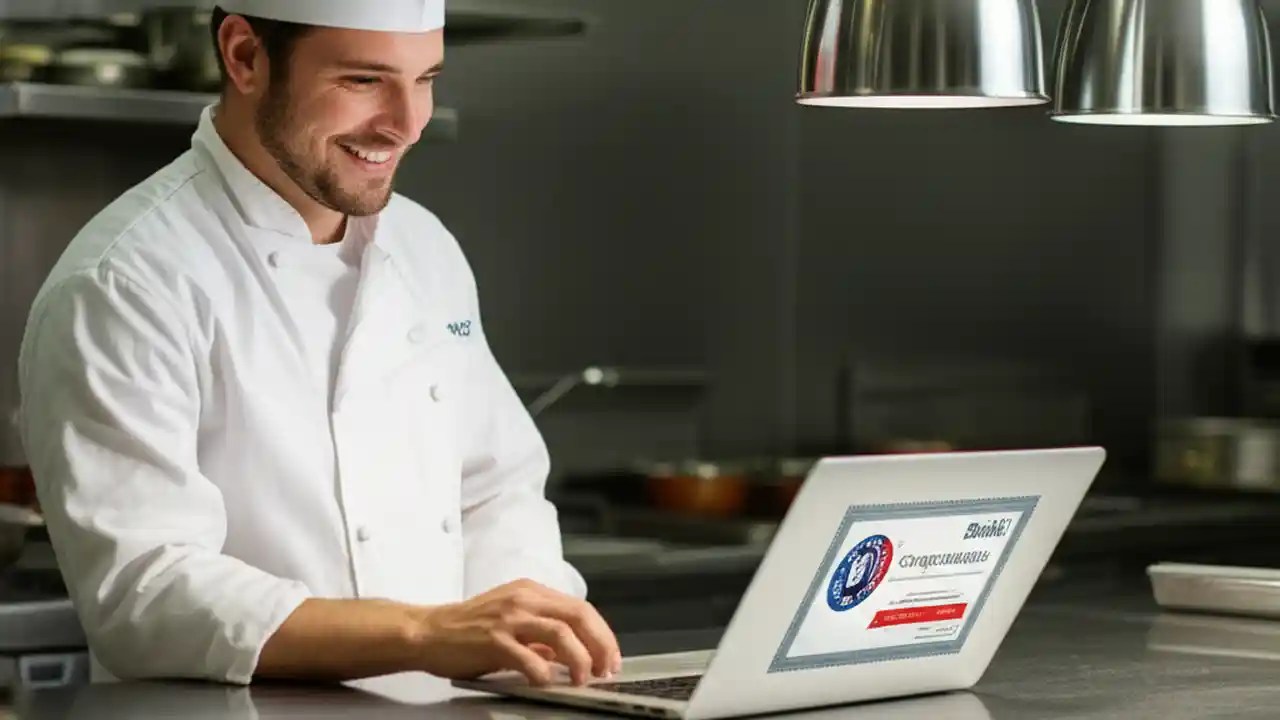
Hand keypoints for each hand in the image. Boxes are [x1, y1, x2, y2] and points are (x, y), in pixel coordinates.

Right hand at [416, 579, 622, 685]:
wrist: (427, 631)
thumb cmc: (468, 630)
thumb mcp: (512, 622)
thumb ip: (542, 634)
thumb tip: (573, 653)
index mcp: (531, 592)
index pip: (581, 608)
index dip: (602, 634)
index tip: (611, 658)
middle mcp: (524, 599)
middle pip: (578, 616)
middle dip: (600, 645)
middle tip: (606, 670)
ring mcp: (508, 617)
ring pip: (560, 632)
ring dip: (579, 659)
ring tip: (582, 679)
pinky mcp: (492, 639)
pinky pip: (528, 656)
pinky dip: (543, 672)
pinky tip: (545, 682)